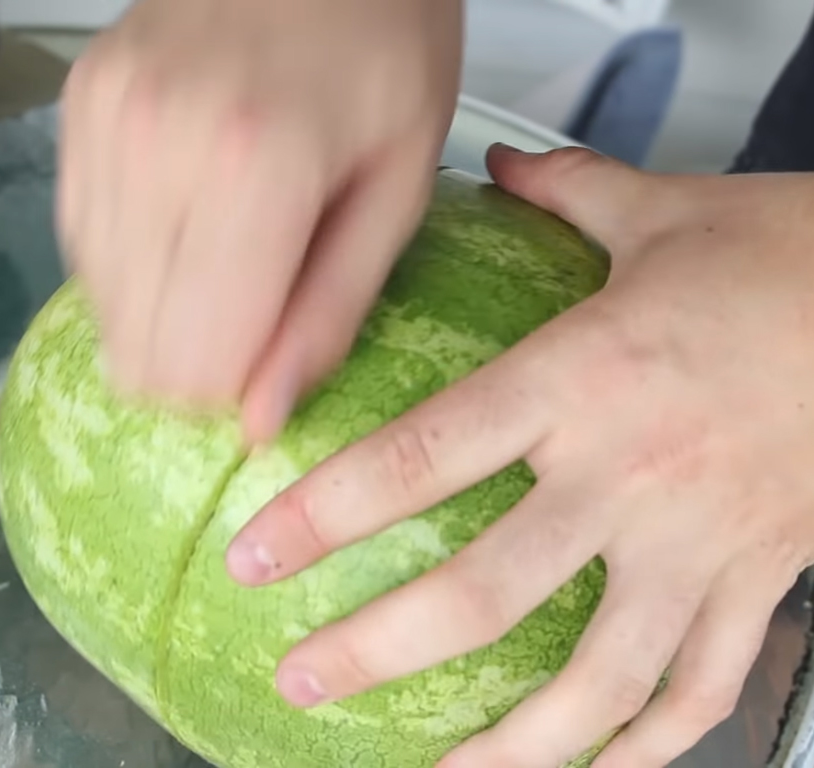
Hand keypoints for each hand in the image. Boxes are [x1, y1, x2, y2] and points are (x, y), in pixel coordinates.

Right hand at [56, 0, 461, 440]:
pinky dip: (138, 263)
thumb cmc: (386, 52)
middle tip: (255, 312)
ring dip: (166, 313)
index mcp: (258, 173)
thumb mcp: (399, 192)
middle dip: (199, 361)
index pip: (195, 364)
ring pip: (104, 305)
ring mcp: (106, 123)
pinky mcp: (81, 111)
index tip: (271, 361)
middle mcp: (158, 148)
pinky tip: (191, 225)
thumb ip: (329, 312)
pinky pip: (86, 243)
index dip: (236, 388)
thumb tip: (260, 416)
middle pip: (139, 348)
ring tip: (230, 255)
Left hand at [226, 145, 813, 766]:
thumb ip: (569, 192)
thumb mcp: (664, 212)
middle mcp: (631, 473)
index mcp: (587, 377)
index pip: (423, 457)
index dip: (327, 514)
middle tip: (307, 678)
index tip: (260, 559)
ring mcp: (699, 541)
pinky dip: (647, 743)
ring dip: (510, 746)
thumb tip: (504, 165)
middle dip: (378, 650)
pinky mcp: (759, 577)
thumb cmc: (790, 258)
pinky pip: (702, 686)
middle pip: (483, 594)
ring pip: (596, 681)